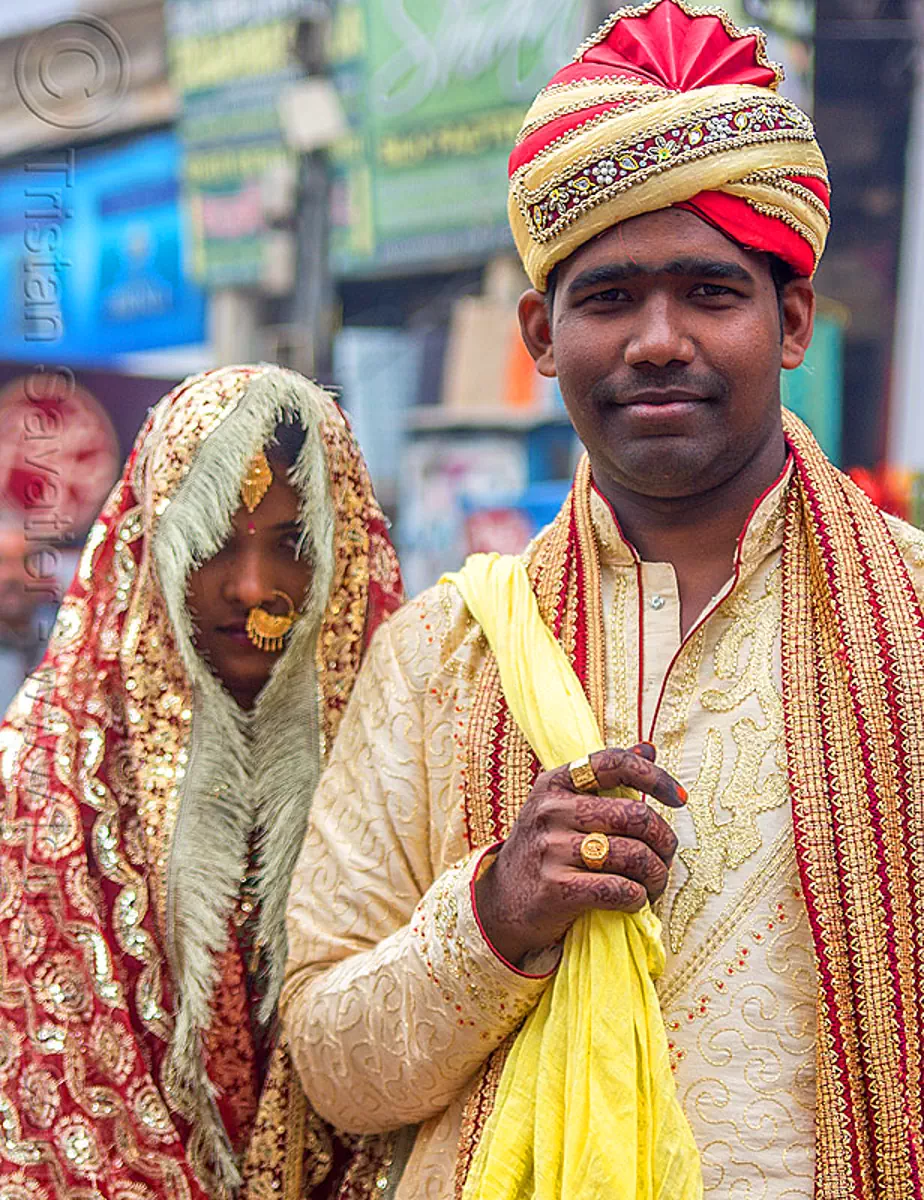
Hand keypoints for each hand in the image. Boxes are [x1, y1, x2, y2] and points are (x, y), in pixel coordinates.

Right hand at [474, 744, 685, 965]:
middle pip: (635, 816)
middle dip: (663, 841)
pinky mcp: (556, 889)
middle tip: (664, 857)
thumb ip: (605, 779)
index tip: (679, 799)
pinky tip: (635, 900)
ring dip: (656, 875)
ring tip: (653, 883)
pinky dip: (638, 898)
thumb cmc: (544, 850)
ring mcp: (551, 849)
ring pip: (633, 856)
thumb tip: (648, 748)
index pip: (614, 763)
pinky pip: (619, 890)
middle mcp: (550, 810)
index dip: (655, 777)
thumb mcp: (563, 806)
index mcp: (555, 782)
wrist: (501, 903)